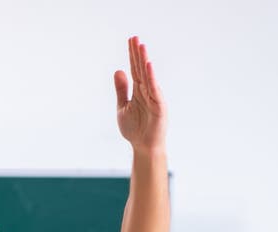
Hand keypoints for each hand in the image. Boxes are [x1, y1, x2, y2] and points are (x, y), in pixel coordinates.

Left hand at [114, 38, 166, 152]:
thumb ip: (121, 90)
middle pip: (141, 69)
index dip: (132, 55)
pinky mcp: (159, 106)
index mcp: (138, 91)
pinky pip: (154, 89)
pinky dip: (152, 77)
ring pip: (148, 76)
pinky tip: (148, 65)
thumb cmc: (134, 129)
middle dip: (137, 54)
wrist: (143, 147)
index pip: (135, 69)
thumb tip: (118, 70)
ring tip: (141, 46)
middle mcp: (147, 91)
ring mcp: (154, 98)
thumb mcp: (122, 107)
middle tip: (135, 37)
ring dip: (144, 61)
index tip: (130, 40)